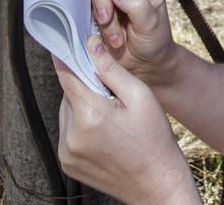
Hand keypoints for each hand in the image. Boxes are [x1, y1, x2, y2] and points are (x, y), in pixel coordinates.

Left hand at [54, 36, 199, 204]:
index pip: (66, 75)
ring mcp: (67, 153)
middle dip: (85, 84)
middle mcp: (71, 136)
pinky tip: (104, 130)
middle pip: (68, 93)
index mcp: (90, 116)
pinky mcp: (68, 163)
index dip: (67, 55)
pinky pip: (68, 131)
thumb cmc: (153, 137)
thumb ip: (110, 69)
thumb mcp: (139, 95)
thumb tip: (90, 44)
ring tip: (110, 113)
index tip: (68, 41)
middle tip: (110, 90)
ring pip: (67, 111)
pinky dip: (80, 124)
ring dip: (82, 105)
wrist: (156, 183)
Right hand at [92, 0, 176, 84]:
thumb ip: (138, 6)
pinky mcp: (98, 7)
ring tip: (115, 36)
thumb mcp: (152, 25)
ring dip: (101, 13)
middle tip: (109, 18)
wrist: (143, 64)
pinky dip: (95, 22)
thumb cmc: (154, 40)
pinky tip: (107, 37)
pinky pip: (87, 6)